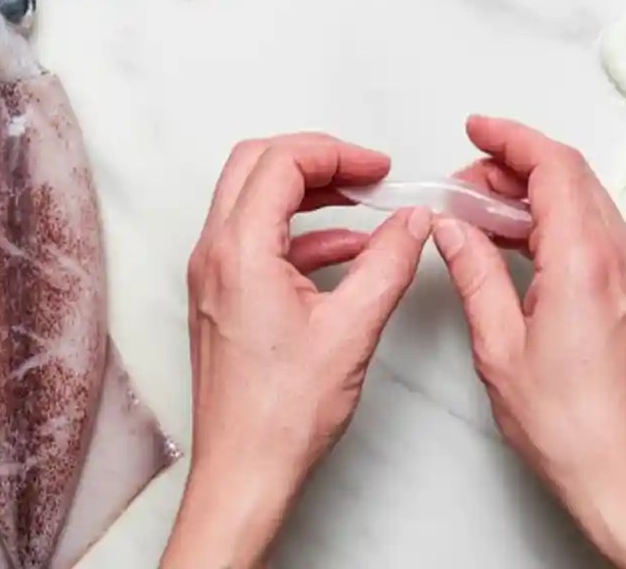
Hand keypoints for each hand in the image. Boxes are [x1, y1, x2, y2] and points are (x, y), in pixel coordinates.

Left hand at [161, 133, 431, 568]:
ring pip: (252, 200)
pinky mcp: (220, 298)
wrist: (244, 472)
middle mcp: (213, 254)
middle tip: (366, 175)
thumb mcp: (353, 329)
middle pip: (256, 166)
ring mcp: (211, 276)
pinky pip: (255, 241)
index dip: (336, 153)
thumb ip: (389, 263)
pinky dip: (299, 232)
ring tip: (364, 206)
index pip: (281, 161)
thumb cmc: (284, 414)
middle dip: (315, 160)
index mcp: (239, 251)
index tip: (380, 170)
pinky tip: (347, 252)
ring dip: (307, 194)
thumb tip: (414, 221)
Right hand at [433, 116, 625, 568]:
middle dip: (514, 166)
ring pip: (586, 202)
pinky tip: (520, 243)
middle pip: (571, 177)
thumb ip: (474, 273)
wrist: (623, 474)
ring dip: (535, 193)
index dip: (511, 138)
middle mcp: (623, 257)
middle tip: (463, 185)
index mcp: (586, 262)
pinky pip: (598, 232)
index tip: (476, 130)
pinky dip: (556, 221)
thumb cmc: (567, 426)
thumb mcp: (498, 345)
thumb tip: (451, 228)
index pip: (553, 167)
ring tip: (481, 213)